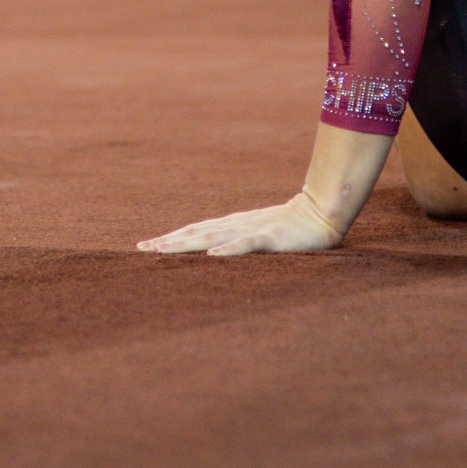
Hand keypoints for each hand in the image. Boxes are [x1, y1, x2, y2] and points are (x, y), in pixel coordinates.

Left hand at [138, 187, 343, 256]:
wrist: (324, 211)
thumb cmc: (294, 224)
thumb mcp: (262, 232)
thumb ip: (241, 238)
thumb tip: (218, 249)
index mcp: (234, 225)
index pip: (196, 231)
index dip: (171, 237)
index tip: (146, 245)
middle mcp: (238, 225)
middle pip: (197, 233)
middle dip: (169, 241)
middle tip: (142, 248)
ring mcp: (254, 230)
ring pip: (213, 237)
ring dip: (186, 244)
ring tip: (163, 250)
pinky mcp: (272, 237)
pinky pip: (247, 244)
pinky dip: (229, 249)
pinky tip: (213, 255)